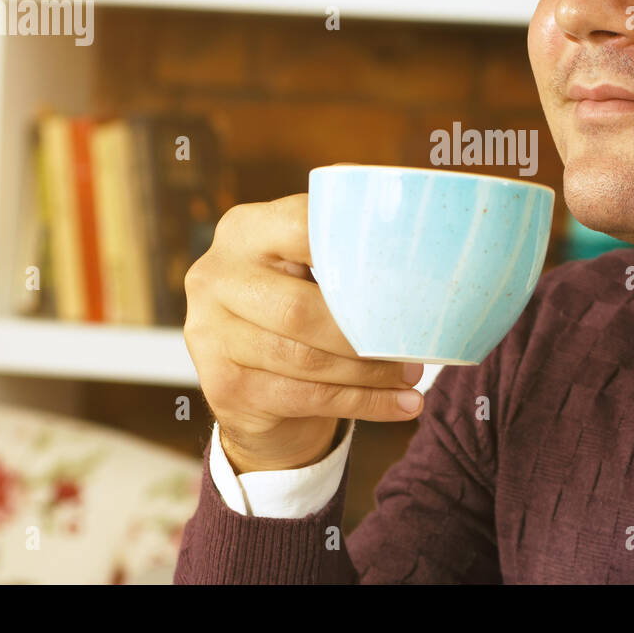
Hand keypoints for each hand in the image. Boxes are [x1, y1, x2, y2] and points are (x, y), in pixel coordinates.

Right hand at [183, 193, 424, 471]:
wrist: (255, 388)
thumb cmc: (300, 310)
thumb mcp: (311, 271)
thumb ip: (346, 255)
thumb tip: (424, 257)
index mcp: (245, 230)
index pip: (303, 227)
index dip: (356, 247)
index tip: (409, 266)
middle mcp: (215, 276)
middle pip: (300, 308)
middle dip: (366, 333)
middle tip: (415, 346)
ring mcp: (209, 334)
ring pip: (304, 359)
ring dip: (369, 373)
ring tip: (412, 376)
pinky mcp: (221, 387)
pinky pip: (304, 398)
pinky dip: (362, 403)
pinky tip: (400, 406)